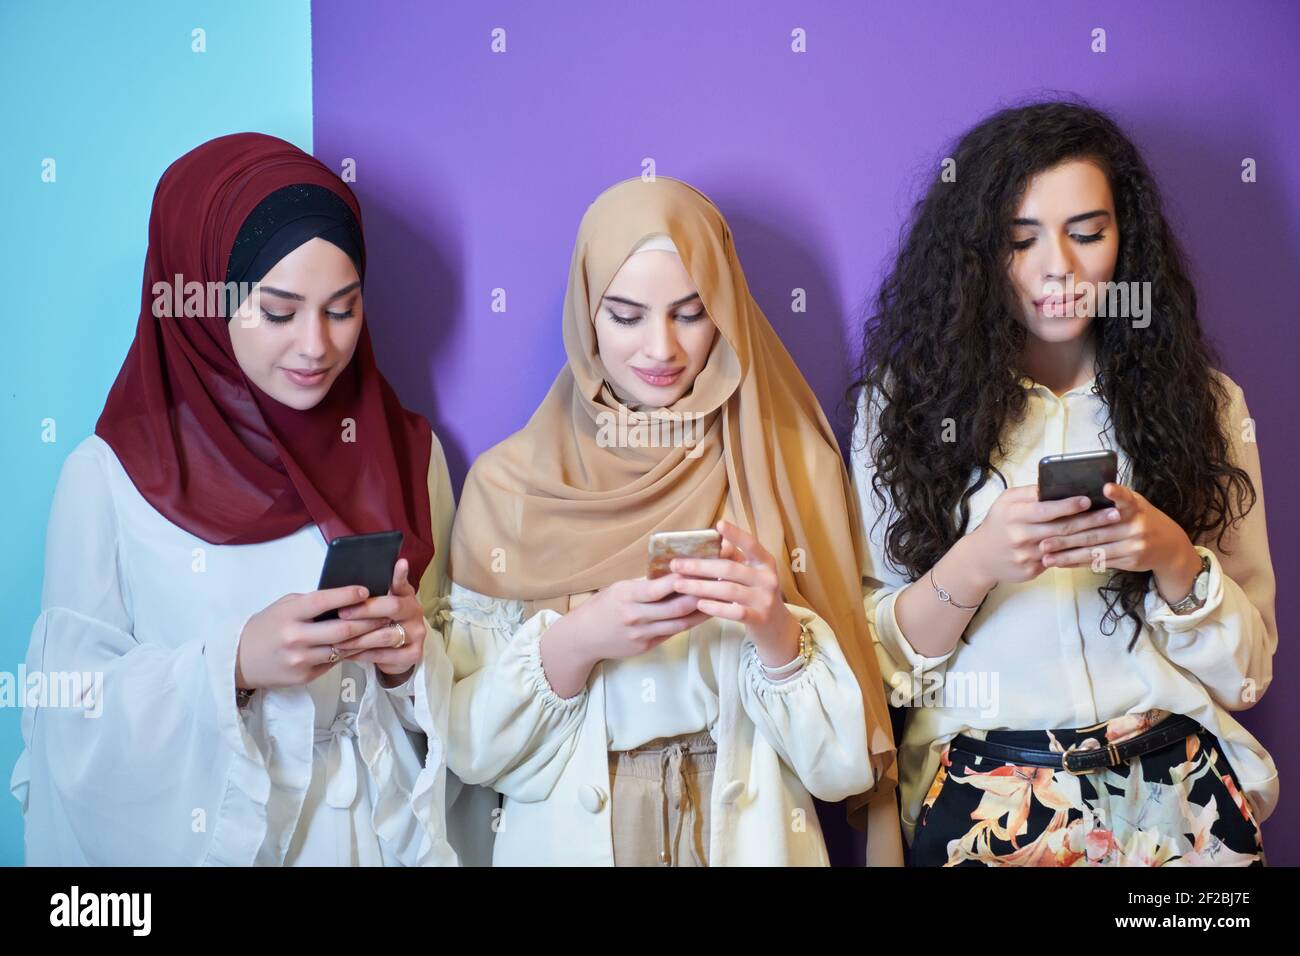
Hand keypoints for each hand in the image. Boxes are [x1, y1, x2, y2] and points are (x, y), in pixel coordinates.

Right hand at [235, 584, 376, 689]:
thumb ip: (310, 603)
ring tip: (384, 629)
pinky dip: (349, 652)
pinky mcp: (305, 676)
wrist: (240, 661)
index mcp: (289, 614)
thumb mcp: (283, 607)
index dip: (346, 595)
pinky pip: (334, 662)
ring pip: (343, 648)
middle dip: (369, 620)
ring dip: (366, 639)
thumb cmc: (266, 627)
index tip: (365, 590)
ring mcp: (301, 660)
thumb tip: (345, 598)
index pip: (323, 601)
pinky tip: (364, 644)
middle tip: (387, 612)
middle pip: (342, 629)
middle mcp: (295, 637)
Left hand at [333, 558, 427, 683]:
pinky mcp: (413, 654)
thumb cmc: (382, 624)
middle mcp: (415, 612)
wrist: (397, 654)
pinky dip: (363, 655)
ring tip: (337, 639)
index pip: (403, 583)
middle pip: (393, 606)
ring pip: (385, 635)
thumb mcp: (379, 606)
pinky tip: (348, 653)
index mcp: (406, 596)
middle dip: (365, 610)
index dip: (400, 575)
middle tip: (341, 613)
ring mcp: (417, 634)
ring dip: (359, 638)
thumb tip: (350, 581)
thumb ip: (372, 594)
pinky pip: (384, 655)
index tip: (399, 563)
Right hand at [564, 572, 709, 662]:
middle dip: (700, 595)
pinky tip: (701, 615)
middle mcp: (635, 616)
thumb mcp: (619, 588)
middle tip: (719, 584)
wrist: (583, 637)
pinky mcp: (646, 647)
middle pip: (676, 607)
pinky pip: (672, 633)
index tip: (701, 568)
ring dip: (701, 612)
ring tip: (718, 600)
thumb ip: (644, 584)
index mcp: (627, 596)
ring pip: (679, 624)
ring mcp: (642, 634)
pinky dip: (688, 624)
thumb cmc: (603, 607)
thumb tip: (674, 572)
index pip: (660, 587)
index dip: (683, 579)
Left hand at [669, 519, 799, 666]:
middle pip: (730, 568)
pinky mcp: (760, 618)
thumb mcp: (750, 574)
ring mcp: (765, 599)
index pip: (751, 544)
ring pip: (729, 590)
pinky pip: (735, 611)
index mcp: (765, 562)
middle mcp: (768, 578)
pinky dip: (715, 607)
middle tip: (675, 565)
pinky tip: (699, 604)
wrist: (776, 627)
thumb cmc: (756, 594)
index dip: (736, 534)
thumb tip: (718, 541)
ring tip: (679, 585)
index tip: (719, 524)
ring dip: (700, 587)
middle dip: (700, 566)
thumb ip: (736, 558)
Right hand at [965, 485, 1100, 587]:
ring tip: (1110, 530)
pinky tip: (1092, 548)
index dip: (1069, 505)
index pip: (1045, 509)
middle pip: (1061, 528)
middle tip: (1113, 514)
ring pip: (1063, 546)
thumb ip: (1029, 493)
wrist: (980, 557)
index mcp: (1013, 514)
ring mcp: (1025, 555)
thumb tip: (1055, 485)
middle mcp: (1019, 535)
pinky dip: (1075, 554)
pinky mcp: (1030, 571)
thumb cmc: (998, 524)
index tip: (1089, 499)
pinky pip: (1057, 561)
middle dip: (1090, 520)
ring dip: (1089, 538)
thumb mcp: (1005, 502)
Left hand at [1039, 482, 1200, 600]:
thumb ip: (1113, 499)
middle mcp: (1136, 525)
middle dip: (1066, 536)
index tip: (1106, 488)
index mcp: (1134, 506)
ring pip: (1094, 550)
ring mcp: (1134, 544)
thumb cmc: (1141, 518)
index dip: (1116, 493)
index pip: (1125, 497)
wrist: (1169, 546)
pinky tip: (1061, 563)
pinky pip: (1099, 562)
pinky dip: (1078, 562)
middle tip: (1043, 540)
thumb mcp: (1134, 503)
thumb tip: (1077, 494)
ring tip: (1046, 556)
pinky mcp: (1130, 560)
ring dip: (1067, 555)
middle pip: (1095, 530)